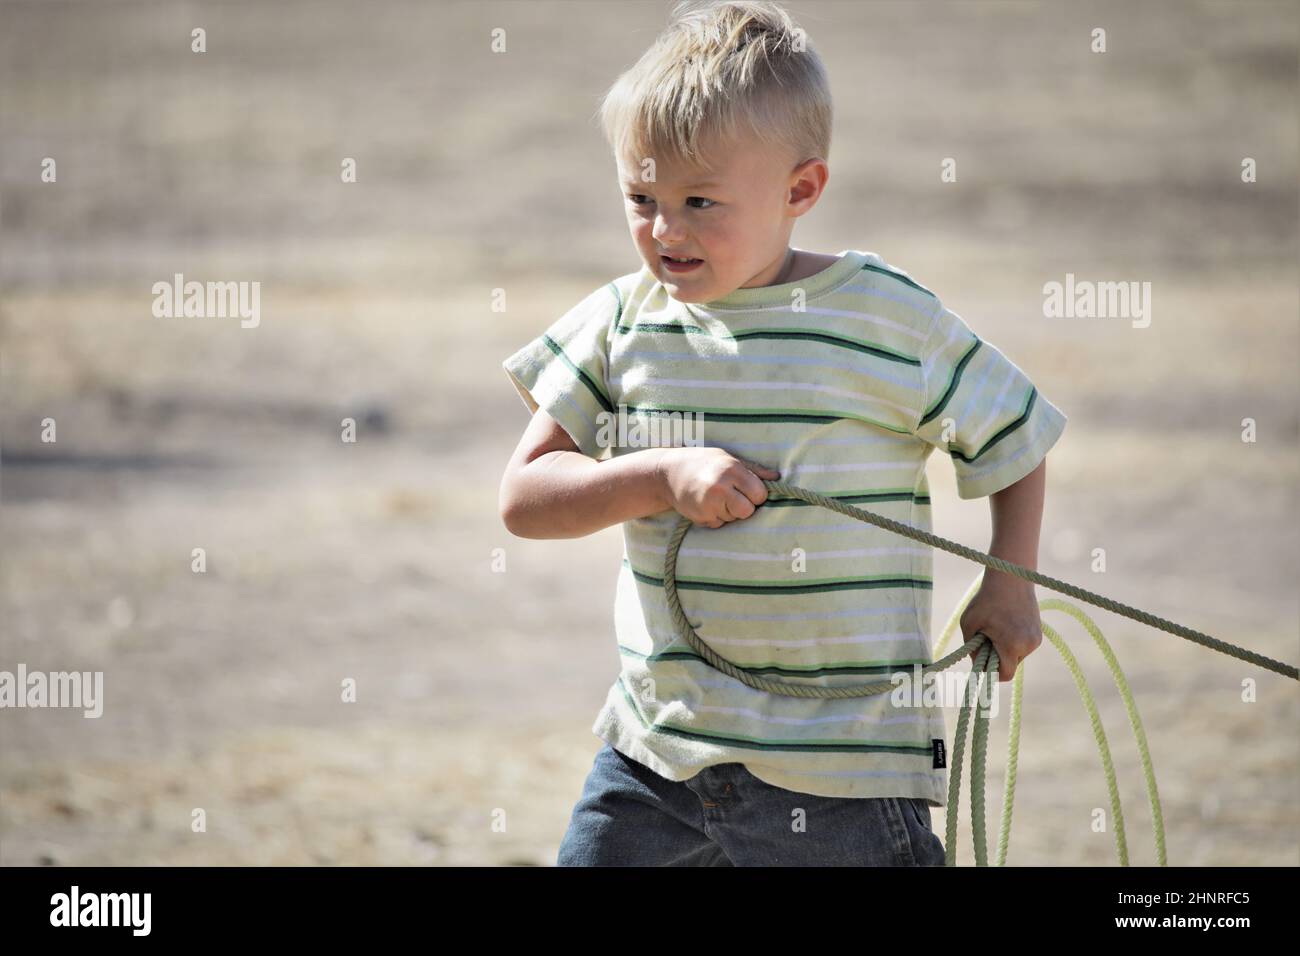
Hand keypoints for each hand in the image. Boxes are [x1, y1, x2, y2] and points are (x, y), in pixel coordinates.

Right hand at [657, 447, 779, 528]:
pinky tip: (705, 504)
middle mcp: (721, 487)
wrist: (667, 473)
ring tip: (714, 498)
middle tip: (732, 497)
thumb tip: (777, 477)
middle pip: (747, 511)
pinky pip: (718, 524)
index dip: (756, 495)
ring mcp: (709, 504)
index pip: (759, 494)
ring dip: (728, 512)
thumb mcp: (728, 458)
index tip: (748, 491)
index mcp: (732, 470)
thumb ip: (753, 470)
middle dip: (743, 507)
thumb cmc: (702, 462)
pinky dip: (714, 518)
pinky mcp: (700, 517)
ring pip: (733, 519)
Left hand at [958, 573, 1042, 681]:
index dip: (991, 674)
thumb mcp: (969, 624)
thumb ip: (972, 648)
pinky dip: (1013, 639)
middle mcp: (1028, 645)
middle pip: (1010, 664)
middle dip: (997, 657)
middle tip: (985, 638)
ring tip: (996, 626)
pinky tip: (1006, 622)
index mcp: (1012, 645)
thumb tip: (978, 665)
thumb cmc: (986, 600)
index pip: (1004, 674)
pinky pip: (1022, 644)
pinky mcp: (1038, 632)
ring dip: (1005, 647)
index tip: (981, 665)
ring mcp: (1036, 638)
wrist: (1011, 576)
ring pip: (1016, 655)